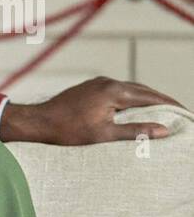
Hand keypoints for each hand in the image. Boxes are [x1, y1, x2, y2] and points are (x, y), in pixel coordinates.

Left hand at [1, 76, 183, 144]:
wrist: (37, 121)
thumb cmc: (67, 131)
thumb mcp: (104, 134)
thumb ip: (135, 132)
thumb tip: (163, 130)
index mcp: (114, 91)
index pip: (151, 97)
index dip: (170, 105)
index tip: (184, 113)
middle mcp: (108, 82)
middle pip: (143, 90)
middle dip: (162, 100)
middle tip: (178, 111)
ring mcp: (97, 83)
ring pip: (130, 89)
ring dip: (146, 98)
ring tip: (161, 110)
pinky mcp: (90, 87)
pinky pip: (117, 90)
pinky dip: (130, 98)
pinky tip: (133, 107)